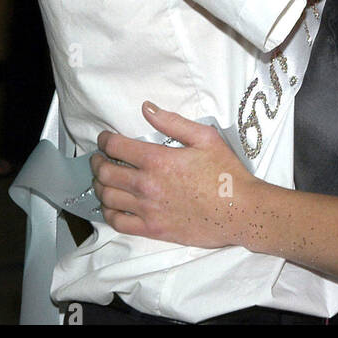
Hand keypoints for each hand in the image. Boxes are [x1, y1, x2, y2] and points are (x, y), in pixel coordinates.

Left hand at [92, 102, 253, 248]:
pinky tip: (112, 204)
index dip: (105, 140)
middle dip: (97, 162)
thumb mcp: (205, 137)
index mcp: (158, 160)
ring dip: (100, 185)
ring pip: (108, 197)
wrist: (239, 211)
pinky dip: (109, 212)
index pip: (116, 147)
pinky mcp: (152, 230)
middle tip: (99, 158)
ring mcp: (147, 209)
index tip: (105, 139)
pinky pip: (118, 222)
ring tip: (104, 179)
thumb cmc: (226, 173)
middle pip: (106, 172)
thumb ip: (173, 122)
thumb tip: (147, 108)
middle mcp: (146, 185)